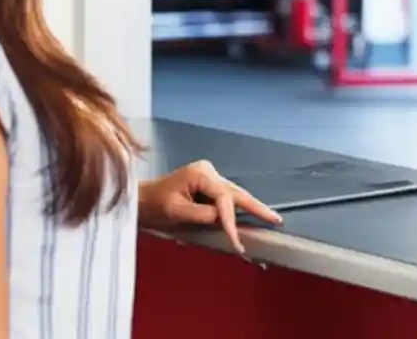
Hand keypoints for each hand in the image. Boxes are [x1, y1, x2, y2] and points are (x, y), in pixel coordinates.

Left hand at [138, 159, 281, 253]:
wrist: (140, 200)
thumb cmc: (154, 206)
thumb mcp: (176, 212)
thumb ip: (203, 215)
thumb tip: (224, 219)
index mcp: (201, 174)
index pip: (225, 200)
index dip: (232, 222)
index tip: (238, 243)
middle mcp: (209, 172)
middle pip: (237, 193)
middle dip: (256, 207)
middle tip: (276, 220)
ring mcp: (210, 177)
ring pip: (234, 196)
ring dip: (250, 208)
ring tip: (270, 219)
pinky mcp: (208, 185)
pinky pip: (227, 199)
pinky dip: (238, 209)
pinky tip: (252, 215)